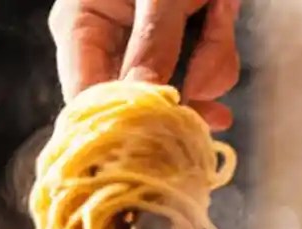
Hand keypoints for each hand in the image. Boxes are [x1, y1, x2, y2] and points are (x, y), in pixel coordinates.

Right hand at [48, 0, 241, 129]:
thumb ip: (154, 44)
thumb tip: (144, 100)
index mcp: (80, 27)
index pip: (87, 99)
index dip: (119, 126)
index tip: (156, 143)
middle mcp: (106, 45)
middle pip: (139, 102)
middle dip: (184, 92)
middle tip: (213, 100)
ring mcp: (143, 48)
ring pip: (179, 91)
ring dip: (211, 62)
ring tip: (218, 10)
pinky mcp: (177, 46)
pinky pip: (201, 72)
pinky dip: (219, 49)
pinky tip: (222, 11)